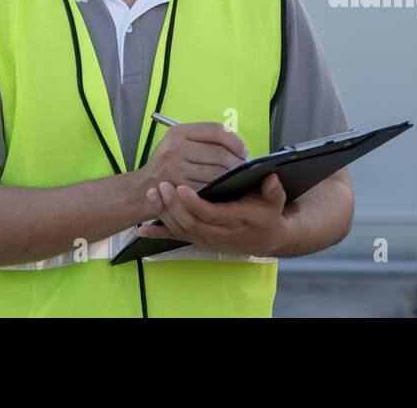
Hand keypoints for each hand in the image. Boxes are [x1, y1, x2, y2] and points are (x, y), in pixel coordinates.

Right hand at [137, 122, 247, 191]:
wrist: (141, 190)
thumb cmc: (166, 166)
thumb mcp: (178, 145)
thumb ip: (203, 141)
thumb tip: (239, 147)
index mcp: (177, 132)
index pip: (215, 130)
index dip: (235, 140)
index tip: (244, 151)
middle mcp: (174, 148)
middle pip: (218, 153)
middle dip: (237, 162)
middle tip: (245, 169)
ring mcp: (174, 169)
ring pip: (216, 173)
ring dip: (231, 178)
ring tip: (238, 180)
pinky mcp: (177, 188)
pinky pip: (207, 189)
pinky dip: (220, 191)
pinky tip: (225, 191)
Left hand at [138, 173, 297, 256]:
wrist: (267, 239)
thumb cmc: (269, 215)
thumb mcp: (276, 202)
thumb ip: (273, 190)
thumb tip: (271, 177)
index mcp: (235, 220)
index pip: (210, 214)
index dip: (194, 203)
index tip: (181, 188)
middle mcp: (218, 233)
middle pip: (189, 222)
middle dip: (173, 206)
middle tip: (162, 185)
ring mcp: (206, 238)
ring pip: (180, 230)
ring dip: (163, 214)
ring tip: (152, 194)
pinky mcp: (199, 239)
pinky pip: (176, 238)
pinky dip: (158, 234)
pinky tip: (141, 230)